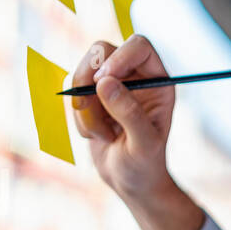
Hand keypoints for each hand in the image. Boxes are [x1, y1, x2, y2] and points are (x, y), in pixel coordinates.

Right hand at [71, 35, 204, 229]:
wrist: (131, 183)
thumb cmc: (145, 165)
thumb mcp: (142, 143)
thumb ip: (129, 112)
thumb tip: (105, 82)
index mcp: (158, 81)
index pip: (139, 46)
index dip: (120, 56)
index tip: (103, 79)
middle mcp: (135, 77)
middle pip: (102, 50)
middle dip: (89, 78)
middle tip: (86, 105)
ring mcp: (111, 86)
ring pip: (82, 74)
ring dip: (85, 107)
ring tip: (103, 136)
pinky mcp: (92, 98)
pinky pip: (72, 95)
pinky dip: (79, 117)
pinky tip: (97, 136)